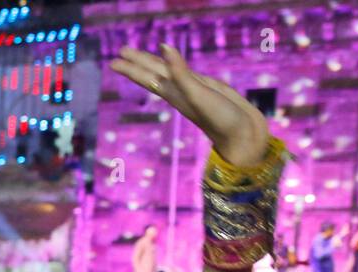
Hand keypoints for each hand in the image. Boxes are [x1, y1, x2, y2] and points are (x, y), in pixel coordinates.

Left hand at [111, 45, 268, 167]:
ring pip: (169, 72)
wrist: (244, 137)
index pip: (148, 77)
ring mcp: (195, 91)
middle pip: (154, 73)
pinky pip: (187, 74)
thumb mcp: (198, 94)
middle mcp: (181, 92)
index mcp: (174, 94)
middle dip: (138, 62)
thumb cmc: (220, 120)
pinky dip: (178, 66)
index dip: (132, 68)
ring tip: (142, 56)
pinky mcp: (210, 90)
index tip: (113, 61)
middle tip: (120, 51)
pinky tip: (176, 64)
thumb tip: (163, 48)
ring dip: (154, 64)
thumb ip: (180, 73)